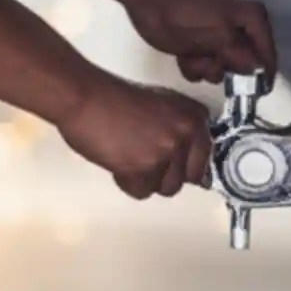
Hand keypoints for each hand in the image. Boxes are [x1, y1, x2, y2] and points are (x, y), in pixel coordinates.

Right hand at [58, 73, 213, 199]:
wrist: (86, 98)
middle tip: (145, 159)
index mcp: (194, 117)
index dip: (186, 164)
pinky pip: (142, 192)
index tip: (172, 163)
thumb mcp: (163, 107)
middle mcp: (186, 134)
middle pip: (189, 178)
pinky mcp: (144, 168)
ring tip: (128, 155)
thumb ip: (181, 132)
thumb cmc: (116, 100)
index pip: (205, 158)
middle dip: (167, 174)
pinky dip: (127, 182)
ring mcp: (166, 152)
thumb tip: (199, 172)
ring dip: (147, 179)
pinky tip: (117, 161)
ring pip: (166, 188)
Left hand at [125, 0, 277, 84]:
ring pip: (222, 67)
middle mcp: (241, 23)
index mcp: (252, 16)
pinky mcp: (203, 39)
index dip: (260, 77)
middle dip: (224, 69)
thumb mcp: (218, 37)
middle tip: (208, 61)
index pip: (267, 56)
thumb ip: (242, 56)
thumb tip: (258, 71)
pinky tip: (183, 53)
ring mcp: (221, 32)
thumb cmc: (182, 11)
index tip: (250, 94)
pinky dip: (194, 64)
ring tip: (191, 53)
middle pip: (244, 65)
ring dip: (205, 67)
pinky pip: (205, 64)